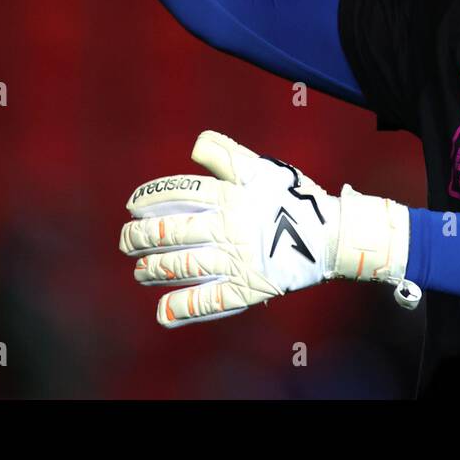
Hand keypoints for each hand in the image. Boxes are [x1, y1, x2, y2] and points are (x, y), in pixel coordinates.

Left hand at [119, 130, 419, 327]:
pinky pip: (211, 300)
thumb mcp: (263, 168)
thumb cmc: (296, 198)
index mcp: (230, 196)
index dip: (149, 199)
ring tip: (141, 272)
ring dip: (154, 270)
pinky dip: (184, 308)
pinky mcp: (248, 287)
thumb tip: (194, 146)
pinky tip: (163, 313)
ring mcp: (236, 260)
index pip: (178, 193)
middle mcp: (228, 227)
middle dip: (140, 237)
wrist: (333, 235)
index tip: (132, 206)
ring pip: (184, 265)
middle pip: (172, 231)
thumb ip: (226, 155)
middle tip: (126, 242)